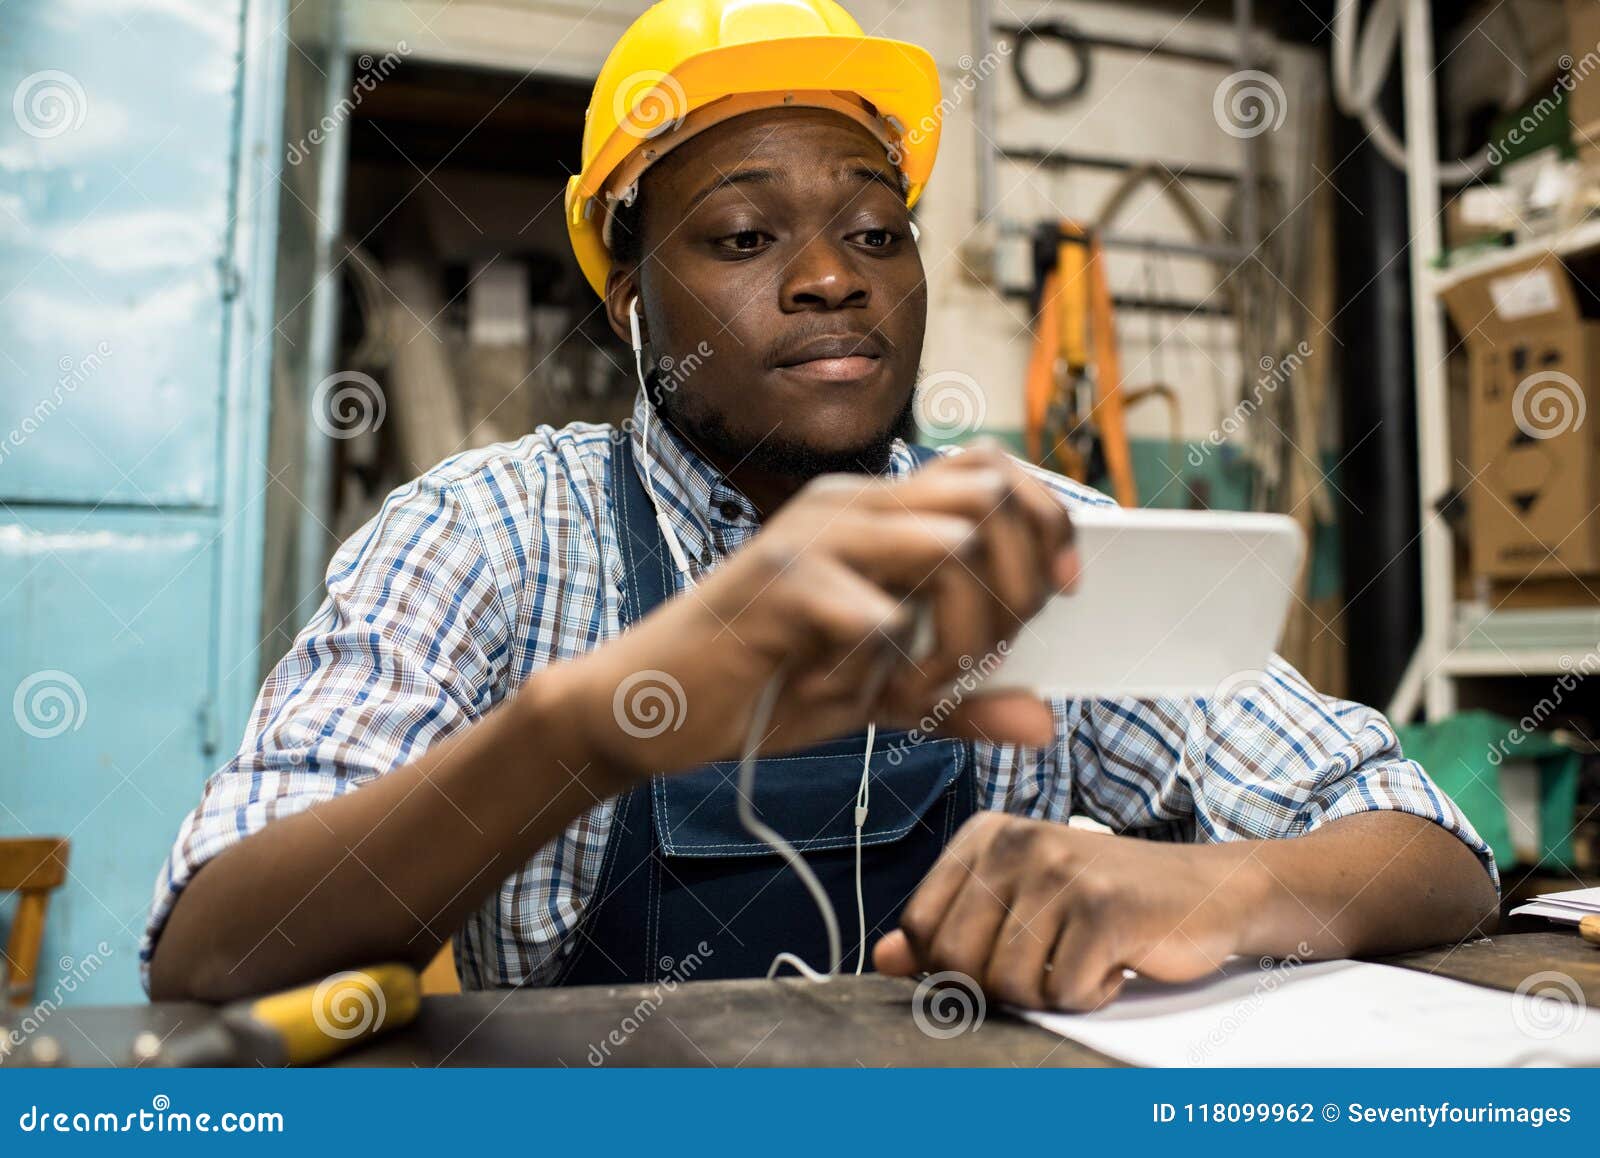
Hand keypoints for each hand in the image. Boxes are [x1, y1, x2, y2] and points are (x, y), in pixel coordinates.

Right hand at [556, 446, 1078, 790]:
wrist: (648, 705)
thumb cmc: (766, 684)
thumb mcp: (880, 693)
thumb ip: (961, 701)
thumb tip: (1044, 723)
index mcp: (874, 510)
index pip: (991, 471)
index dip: (1048, 522)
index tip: (1066, 590)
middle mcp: (848, 504)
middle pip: (988, 497)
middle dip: (1014, 589)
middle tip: (979, 660)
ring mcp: (810, 537)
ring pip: (950, 545)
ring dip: (958, 635)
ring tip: (917, 687)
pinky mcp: (776, 584)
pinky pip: (877, 614)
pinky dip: (885, 670)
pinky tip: (843, 693)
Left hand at [874, 812, 1256, 1009]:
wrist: (1207, 891)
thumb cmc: (1106, 902)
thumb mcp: (1019, 904)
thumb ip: (948, 928)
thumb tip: (885, 958)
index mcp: (985, 835)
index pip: (920, 927)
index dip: (951, 965)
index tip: (1000, 955)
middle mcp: (1017, 842)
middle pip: (957, 961)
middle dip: (1001, 984)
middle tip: (1048, 960)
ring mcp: (1060, 872)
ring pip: (1007, 983)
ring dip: (1050, 991)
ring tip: (1083, 955)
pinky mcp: (1102, 909)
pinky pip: (1063, 992)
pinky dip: (1091, 994)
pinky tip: (1114, 960)